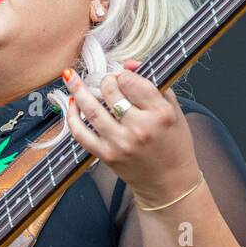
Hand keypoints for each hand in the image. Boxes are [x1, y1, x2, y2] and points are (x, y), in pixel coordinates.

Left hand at [62, 60, 201, 207]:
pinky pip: (81, 134)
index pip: (131, 81)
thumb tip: (129, 64)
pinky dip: (72, 117)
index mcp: (161, 113)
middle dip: (105, 82)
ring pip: (92, 110)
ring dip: (78, 91)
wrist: (169, 182)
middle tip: (106, 83)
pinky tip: (72, 105)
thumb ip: (154, 84)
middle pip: (110, 92)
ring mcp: (121, 143)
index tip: (123, 77)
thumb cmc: (174, 145)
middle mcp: (140, 128)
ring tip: (71, 79)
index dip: (123, 75)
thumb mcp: (173, 110)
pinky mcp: (107, 156)